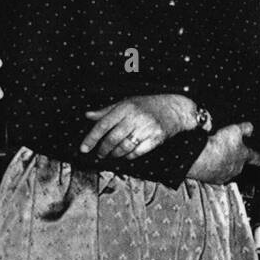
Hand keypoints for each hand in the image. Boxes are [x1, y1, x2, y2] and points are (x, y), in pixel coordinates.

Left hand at [79, 94, 195, 159]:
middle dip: (103, 149)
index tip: (84, 148)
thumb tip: (88, 115)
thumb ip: (107, 111)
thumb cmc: (148, 105)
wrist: (175, 108)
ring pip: (124, 147)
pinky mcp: (156, 139)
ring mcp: (146, 128)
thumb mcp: (127, 102)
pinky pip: (137, 152)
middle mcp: (135, 117)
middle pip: (112, 139)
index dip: (91, 138)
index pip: (103, 125)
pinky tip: (126, 155)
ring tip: (111, 154)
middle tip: (99, 153)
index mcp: (126, 107)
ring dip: (114, 154)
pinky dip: (128, 156)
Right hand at [187, 122, 259, 184]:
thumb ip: (245, 129)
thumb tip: (251, 128)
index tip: (258, 156)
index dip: (257, 156)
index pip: (257, 158)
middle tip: (228, 150)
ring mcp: (226, 176)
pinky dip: (213, 170)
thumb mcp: (235, 130)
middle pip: (241, 165)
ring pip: (228, 170)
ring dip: (223, 164)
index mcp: (244, 156)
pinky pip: (216, 175)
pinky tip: (208, 162)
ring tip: (215, 155)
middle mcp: (237, 168)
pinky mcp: (214, 180)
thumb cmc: (219, 145)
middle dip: (236, 159)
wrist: (200, 158)